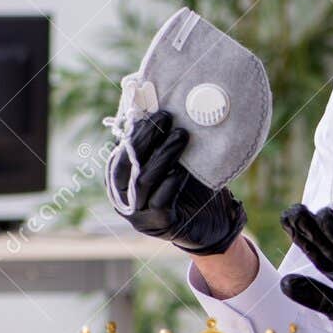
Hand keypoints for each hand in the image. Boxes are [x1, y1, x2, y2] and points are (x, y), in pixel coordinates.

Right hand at [109, 110, 246, 256]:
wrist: (213, 222)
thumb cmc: (190, 186)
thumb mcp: (173, 161)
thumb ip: (160, 144)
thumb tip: (158, 107)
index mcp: (121, 181)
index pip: (119, 153)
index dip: (133, 132)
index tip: (152, 111)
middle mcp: (123, 198)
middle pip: (126, 165)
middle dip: (146, 138)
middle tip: (167, 117)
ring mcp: (138, 215)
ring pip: (143, 181)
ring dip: (163, 155)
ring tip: (182, 136)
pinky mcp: (158, 225)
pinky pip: (160, 202)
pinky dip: (170, 182)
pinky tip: (182, 170)